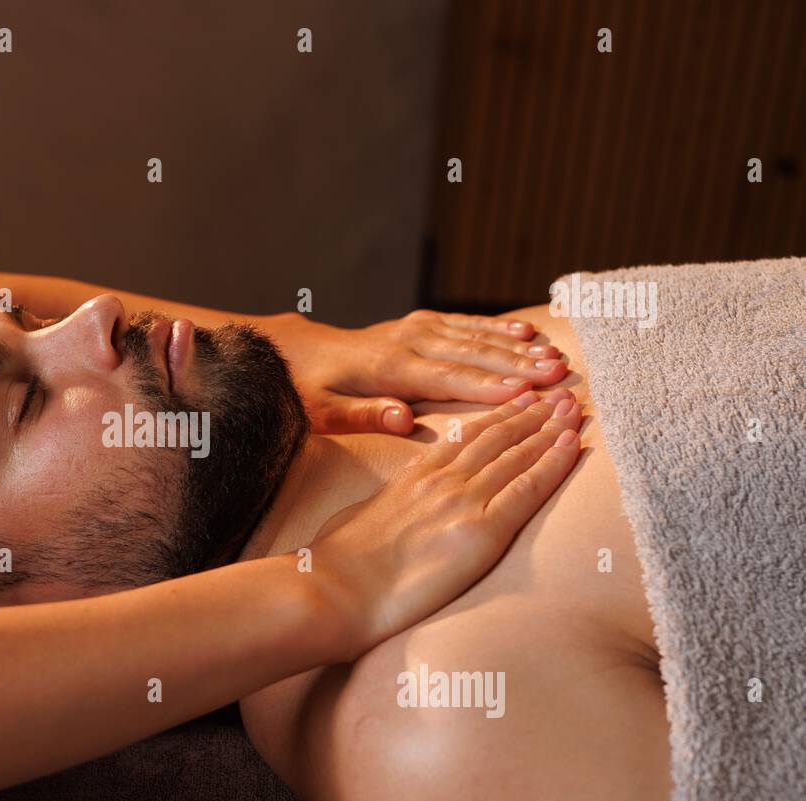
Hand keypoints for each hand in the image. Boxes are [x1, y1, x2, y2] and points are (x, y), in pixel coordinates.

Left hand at [264, 309, 568, 435]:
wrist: (299, 353)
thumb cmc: (312, 392)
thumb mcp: (325, 412)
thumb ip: (365, 416)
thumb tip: (402, 419)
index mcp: (389, 368)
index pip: (446, 379)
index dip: (485, 386)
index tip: (524, 393)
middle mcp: (408, 342)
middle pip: (470, 355)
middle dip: (516, 365)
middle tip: (557, 374)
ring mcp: (417, 329)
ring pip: (475, 337)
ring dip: (516, 348)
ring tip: (555, 357)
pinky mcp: (423, 324)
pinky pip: (466, 325)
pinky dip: (497, 329)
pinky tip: (527, 334)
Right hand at [313, 389, 582, 657]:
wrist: (336, 589)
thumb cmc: (337, 564)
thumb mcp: (359, 518)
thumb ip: (386, 506)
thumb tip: (390, 511)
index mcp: (413, 476)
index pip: (467, 438)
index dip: (499, 417)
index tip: (522, 400)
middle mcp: (442, 480)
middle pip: (497, 437)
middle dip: (533, 413)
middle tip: (561, 394)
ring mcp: (462, 500)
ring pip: (518, 454)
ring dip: (551, 429)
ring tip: (575, 408)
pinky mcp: (481, 530)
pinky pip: (528, 488)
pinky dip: (555, 462)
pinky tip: (575, 444)